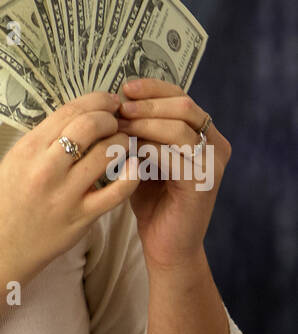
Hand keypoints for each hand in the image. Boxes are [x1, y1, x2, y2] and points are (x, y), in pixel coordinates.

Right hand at [0, 91, 137, 284]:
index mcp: (29, 149)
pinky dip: (132, 174)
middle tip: (117, 121)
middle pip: (90, 126)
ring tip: (124, 143)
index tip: (108, 101)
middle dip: (110, 118)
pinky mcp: (82, 217)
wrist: (3, 243)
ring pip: (107, 154)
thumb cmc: (10, 197)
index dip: (96, 100)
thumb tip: (80, 115)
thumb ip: (45, 137)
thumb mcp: (16, 158)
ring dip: (123, 142)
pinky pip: (117, 192)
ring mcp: (66, 194)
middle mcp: (47, 168)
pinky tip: (134, 166)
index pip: (69, 111)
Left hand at [117, 78, 230, 270]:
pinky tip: (126, 152)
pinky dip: (146, 149)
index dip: (153, 88)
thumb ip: (140, 130)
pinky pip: (172, 156)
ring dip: (143, 125)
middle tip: (118, 109)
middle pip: (183, 106)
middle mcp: (216, 145)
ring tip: (117, 128)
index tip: (124, 88)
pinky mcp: (202, 183)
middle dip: (147, 105)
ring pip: (178, 128)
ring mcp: (213, 164)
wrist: (166, 245)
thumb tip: (116, 99)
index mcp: (205, 133)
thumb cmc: (153, 199)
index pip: (181, 96)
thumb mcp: (145, 155)